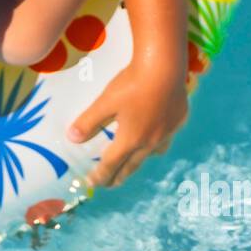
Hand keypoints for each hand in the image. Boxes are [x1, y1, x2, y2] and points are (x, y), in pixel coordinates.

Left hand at [68, 63, 187, 187]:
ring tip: (134, 160)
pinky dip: (157, 140)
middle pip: (132, 165)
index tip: (93, 183)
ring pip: (153, 153)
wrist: (165, 66)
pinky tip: (156, 131)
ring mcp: (167, 131)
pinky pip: (166, 137)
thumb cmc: (132, 85)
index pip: (112, 164)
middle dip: (119, 176)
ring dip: (140, 160)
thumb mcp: (105, 102)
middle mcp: (150, 141)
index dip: (100, 175)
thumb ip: (89, 122)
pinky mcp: (178, 119)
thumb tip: (72, 139)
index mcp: (131, 140)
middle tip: (111, 183)